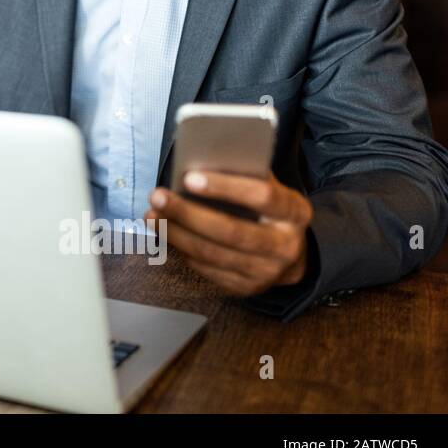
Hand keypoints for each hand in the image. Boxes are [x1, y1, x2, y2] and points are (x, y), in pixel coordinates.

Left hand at [144, 170, 312, 296]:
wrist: (291, 255)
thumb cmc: (269, 210)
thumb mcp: (271, 188)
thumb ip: (245, 174)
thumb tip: (201, 159)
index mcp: (294, 212)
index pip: (262, 196)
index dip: (225, 187)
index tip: (189, 178)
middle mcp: (284, 246)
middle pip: (230, 231)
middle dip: (187, 213)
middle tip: (157, 196)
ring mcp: (265, 272)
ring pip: (212, 254)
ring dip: (175, 234)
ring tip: (152, 215)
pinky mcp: (245, 288)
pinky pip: (206, 269)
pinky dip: (182, 250)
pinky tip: (166, 234)